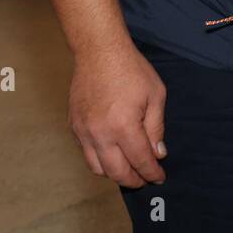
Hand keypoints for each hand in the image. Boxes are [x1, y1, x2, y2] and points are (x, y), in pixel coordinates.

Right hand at [69, 40, 167, 186]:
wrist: (100, 51)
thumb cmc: (131, 69)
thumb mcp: (155, 95)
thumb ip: (156, 128)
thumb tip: (157, 154)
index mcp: (123, 126)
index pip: (140, 161)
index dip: (151, 173)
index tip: (159, 177)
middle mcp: (100, 134)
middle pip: (116, 172)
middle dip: (134, 180)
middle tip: (145, 179)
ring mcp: (83, 132)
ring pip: (97, 168)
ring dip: (114, 174)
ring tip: (129, 170)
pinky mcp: (74, 126)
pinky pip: (86, 153)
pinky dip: (100, 160)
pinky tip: (112, 154)